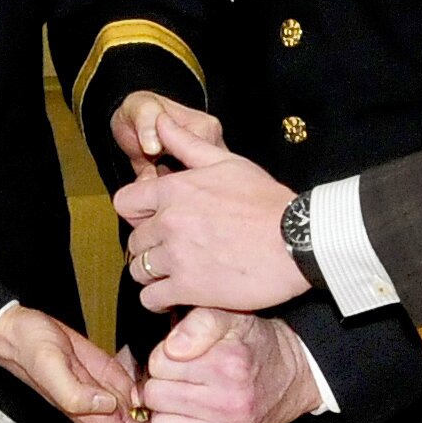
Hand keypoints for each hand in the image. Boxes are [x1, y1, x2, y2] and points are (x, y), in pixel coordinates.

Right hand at [0, 306, 151, 422]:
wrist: (20, 332)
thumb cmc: (29, 349)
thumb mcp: (49, 366)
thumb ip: (74, 390)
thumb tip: (106, 404)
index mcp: (87, 414)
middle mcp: (100, 408)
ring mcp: (106, 392)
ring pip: (139, 417)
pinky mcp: (109, 375)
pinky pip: (135, 392)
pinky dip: (151, 401)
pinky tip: (167, 404)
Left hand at [113, 107, 306, 312]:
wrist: (297, 239)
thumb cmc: (266, 201)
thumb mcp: (227, 162)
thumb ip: (187, 143)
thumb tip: (159, 121)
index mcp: (174, 189)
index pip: (125, 203)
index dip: (137, 214)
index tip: (153, 222)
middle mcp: (168, 221)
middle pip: (134, 240)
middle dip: (148, 247)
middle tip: (169, 252)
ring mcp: (176, 256)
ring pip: (139, 270)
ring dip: (151, 274)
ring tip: (172, 275)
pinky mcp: (189, 288)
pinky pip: (152, 299)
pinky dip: (158, 300)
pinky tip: (174, 297)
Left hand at [140, 308, 324, 422]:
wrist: (291, 374)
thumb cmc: (255, 346)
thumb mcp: (230, 318)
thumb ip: (198, 323)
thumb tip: (172, 348)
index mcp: (227, 364)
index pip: (158, 364)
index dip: (162, 360)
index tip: (178, 362)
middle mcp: (229, 401)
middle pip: (155, 398)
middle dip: (160, 388)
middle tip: (179, 384)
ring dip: (165, 418)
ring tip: (183, 406)